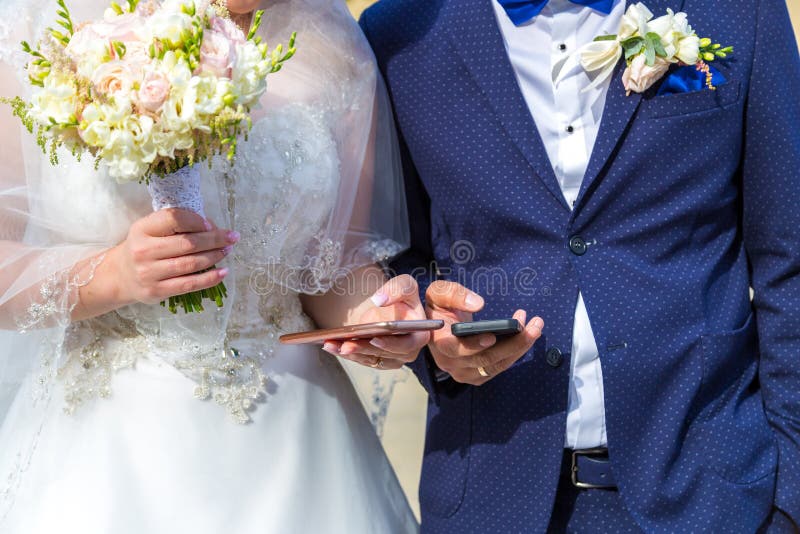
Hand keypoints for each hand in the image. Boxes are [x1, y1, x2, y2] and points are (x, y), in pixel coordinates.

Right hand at [108, 208, 237, 305]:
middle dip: (215, 239)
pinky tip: (223, 272)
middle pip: (187, 243)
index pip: (174, 218)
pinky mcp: (157, 291)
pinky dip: (210, 278)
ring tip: (227, 251)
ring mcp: (149, 273)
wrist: (120, 276)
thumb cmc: (144, 248)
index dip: (197, 220)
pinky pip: (189, 284)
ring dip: (214, 256)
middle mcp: (143, 250)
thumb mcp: (151, 230)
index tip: (211, 224)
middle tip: (232, 237)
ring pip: (190, 264)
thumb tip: (212, 227)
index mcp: (142, 229)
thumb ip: (177, 225)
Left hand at [323, 275, 429, 369]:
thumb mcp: (405, 285)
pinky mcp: (377, 360)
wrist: (391, 307)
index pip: (406, 344)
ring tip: (331, 345)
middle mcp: (407, 352)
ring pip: (369, 359)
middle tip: (345, 344)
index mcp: (419, 335)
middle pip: (383, 354)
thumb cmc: (401, 296)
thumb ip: (398, 288)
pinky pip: (360, 359)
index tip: (374, 339)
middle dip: (363, 349)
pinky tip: (331, 346)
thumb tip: (379, 299)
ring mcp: (392, 359)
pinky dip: (345, 353)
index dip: (391, 344)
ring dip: (349, 353)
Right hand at [425, 281, 543, 385]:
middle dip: (514, 342)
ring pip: (497, 365)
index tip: (493, 335)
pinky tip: (527, 336)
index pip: (456, 349)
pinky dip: (516, 352)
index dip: (474, 345)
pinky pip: (500, 367)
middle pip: (486, 359)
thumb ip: (454, 295)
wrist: (439, 325)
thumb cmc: (439, 307)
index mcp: (439, 343)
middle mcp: (450, 363)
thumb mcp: (438, 293)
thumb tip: (478, 304)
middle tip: (534, 324)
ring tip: (535, 327)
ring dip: (520, 347)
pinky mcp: (477, 375)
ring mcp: (464, 372)